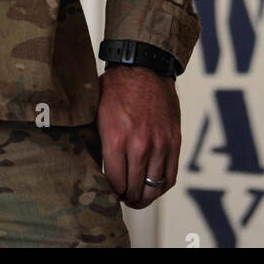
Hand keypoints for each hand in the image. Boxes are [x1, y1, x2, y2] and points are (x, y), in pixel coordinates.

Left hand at [96, 65, 180, 208]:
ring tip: (136, 196)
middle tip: (121, 196)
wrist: (144, 66)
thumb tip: (90, 167)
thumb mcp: (96, 113)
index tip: (108, 192)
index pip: (114, 183)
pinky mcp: (174, 141)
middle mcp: (139, 145)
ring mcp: (159, 144)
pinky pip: (170, 177)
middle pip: (134, 190)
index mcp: (116, 139)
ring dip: (143, 197)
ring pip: (153, 188)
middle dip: (126, 197)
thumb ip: (97, 142)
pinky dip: (161, 187)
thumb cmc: (117, 88)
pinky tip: (152, 186)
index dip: (110, 192)